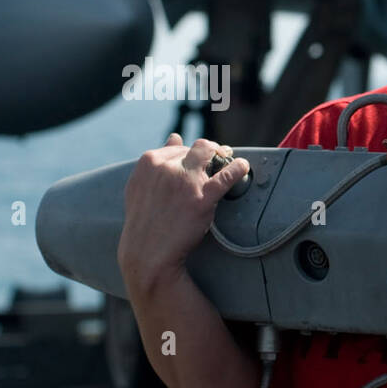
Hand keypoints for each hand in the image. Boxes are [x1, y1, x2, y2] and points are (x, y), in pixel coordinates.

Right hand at [117, 132, 250, 292]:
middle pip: (198, 147)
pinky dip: (238, 168)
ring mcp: (185, 181)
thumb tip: (174, 137)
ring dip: (223, 155)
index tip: (202, 161)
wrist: (148, 250)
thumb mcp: (143, 185)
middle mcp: (167, 167)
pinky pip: (226, 176)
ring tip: (230, 160)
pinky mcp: (202, 197)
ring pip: (211, 153)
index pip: (180, 147)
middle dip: (211, 151)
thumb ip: (158, 160)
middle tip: (219, 158)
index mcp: (150, 161)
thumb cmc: (146, 219)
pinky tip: (244, 167)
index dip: (193, 154)